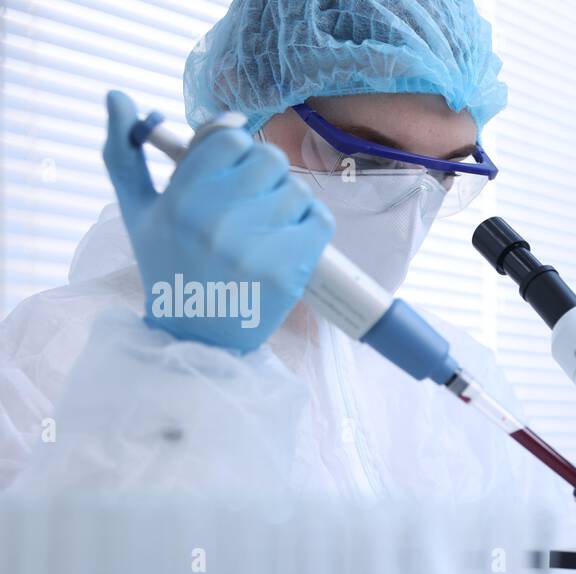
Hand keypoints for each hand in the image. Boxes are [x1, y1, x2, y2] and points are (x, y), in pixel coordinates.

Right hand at [101, 90, 333, 352]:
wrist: (197, 337)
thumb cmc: (168, 266)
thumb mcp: (137, 211)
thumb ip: (124, 153)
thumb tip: (117, 97)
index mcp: (180, 200)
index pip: (228, 137)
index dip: (236, 141)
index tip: (234, 157)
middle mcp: (216, 220)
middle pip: (269, 159)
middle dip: (263, 174)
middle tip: (250, 198)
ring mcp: (255, 246)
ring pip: (297, 189)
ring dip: (287, 202)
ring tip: (266, 226)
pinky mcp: (289, 269)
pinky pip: (319, 218)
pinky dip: (310, 225)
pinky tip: (288, 239)